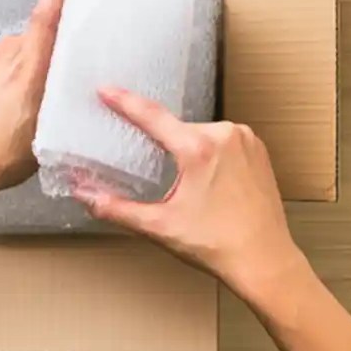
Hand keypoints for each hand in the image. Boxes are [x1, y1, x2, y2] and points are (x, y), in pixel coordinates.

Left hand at [0, 0, 70, 202]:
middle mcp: (3, 56)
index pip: (45, 20)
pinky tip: (2, 102)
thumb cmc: (3, 158)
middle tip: (57, 78)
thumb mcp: (47, 133)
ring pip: (16, 50)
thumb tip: (71, 83)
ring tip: (24, 102)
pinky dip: (6, 72)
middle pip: (35, 39)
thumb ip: (59, 100)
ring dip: (25, 65)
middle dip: (49, 51)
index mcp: (27, 71)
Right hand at [72, 87, 306, 299]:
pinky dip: (212, 155)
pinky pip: (224, 142)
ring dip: (191, 152)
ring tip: (196, 190)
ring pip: (201, 136)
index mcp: (198, 149)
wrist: (264, 260)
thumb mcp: (160, 226)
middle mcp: (225, 135)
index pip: (152, 116)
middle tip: (169, 183)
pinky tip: (213, 183)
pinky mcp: (259, 149)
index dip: (125, 102)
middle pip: (179, 130)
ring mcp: (246, 140)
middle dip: (166, 149)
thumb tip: (86, 196)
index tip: (105, 90)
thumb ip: (118, 209)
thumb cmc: (217, 244)